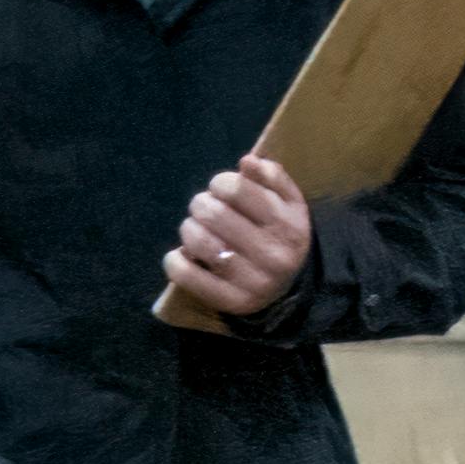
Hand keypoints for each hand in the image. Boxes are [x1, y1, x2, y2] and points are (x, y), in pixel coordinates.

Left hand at [162, 151, 314, 319]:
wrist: (290, 290)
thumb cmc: (280, 235)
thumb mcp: (288, 203)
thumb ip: (272, 177)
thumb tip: (247, 162)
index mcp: (287, 224)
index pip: (237, 189)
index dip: (219, 183)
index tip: (220, 189)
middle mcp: (272, 253)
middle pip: (214, 213)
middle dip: (201, 204)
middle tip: (203, 209)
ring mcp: (251, 281)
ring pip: (199, 242)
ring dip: (188, 229)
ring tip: (195, 230)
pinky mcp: (230, 302)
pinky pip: (186, 275)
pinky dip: (174, 260)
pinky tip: (182, 255)